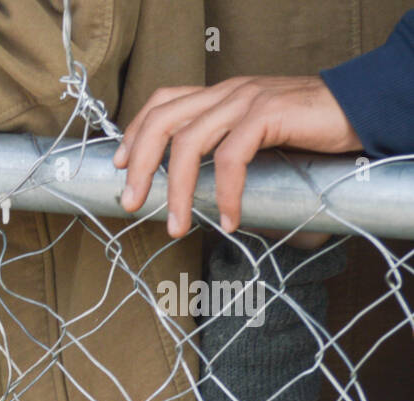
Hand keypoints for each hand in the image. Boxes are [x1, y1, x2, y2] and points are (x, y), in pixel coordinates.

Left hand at [114, 76, 361, 237]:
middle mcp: (228, 92)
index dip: (135, 133)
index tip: (118, 167)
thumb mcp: (259, 139)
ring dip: (178, 190)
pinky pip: (231, 156)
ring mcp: (247, 99)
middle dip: (139, 165)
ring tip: (177, 226)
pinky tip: (228, 219)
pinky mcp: (268, 113)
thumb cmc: (311, 131)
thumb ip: (228, 155)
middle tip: (132, 204)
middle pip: (163, 121)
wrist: (364, 109)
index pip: (163, 103)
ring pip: (190, 142)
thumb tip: (203, 203)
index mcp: (221, 95)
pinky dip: (225, 192)